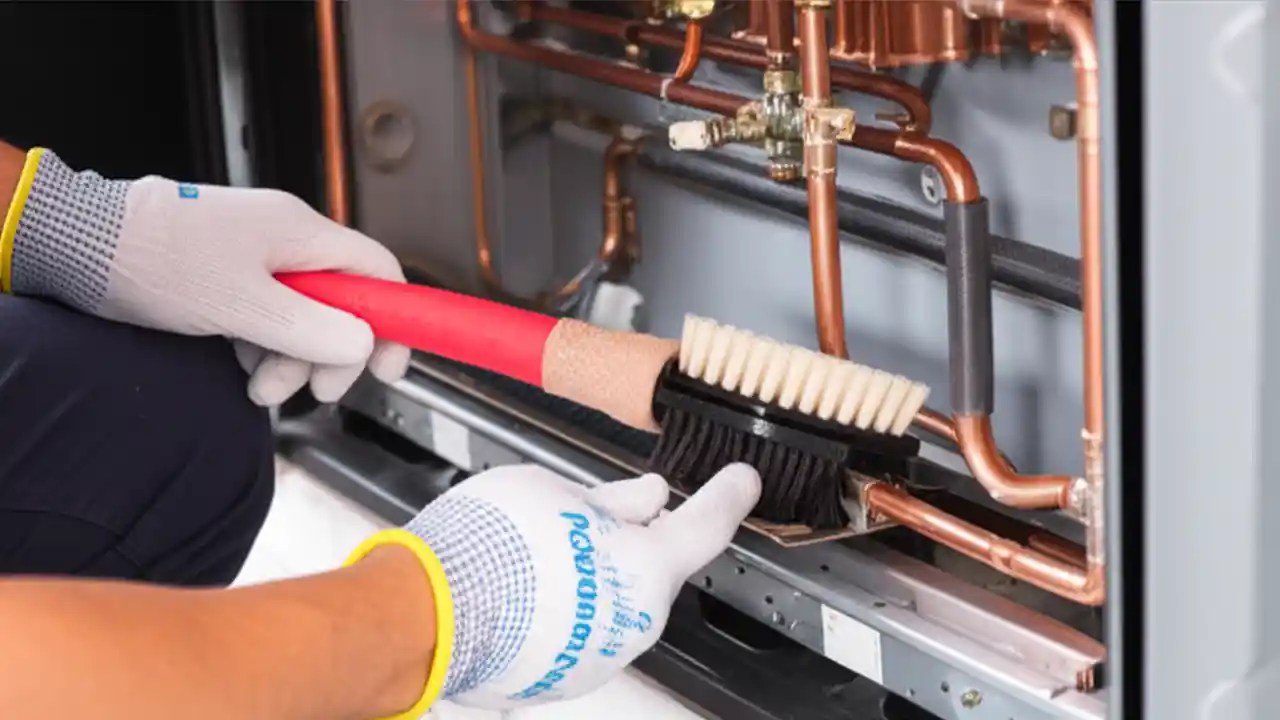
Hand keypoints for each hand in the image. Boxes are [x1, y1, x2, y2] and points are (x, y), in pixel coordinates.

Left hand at [3, 149, 409, 404]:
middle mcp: (286, 241)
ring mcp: (257, 259)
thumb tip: (364, 345)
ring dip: (290, 361)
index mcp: (301, 233)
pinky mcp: (230, 278)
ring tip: (259, 386)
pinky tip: (241, 365)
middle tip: (314, 392)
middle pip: (341, 305)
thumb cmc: (159, 260)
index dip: (393, 320)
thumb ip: (311, 329)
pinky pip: (268, 319)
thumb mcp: (244, 306)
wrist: (82, 243)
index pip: (377, 272)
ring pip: (302, 319)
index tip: (388, 367)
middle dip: (329, 355)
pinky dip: (262, 349)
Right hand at [347, 463, 760, 712]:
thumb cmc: (490, 546)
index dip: (730, 495)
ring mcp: (605, 655)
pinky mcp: (570, 676)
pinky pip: (586, 632)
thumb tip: (649, 497)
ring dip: (596, 575)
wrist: (427, 616)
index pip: (708, 524)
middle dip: (633, 538)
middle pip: (654, 566)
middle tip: (584, 513)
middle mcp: (637, 619)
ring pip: (618, 601)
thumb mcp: (554, 490)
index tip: (742, 480)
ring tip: (536, 552)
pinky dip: (570, 610)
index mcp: (647, 566)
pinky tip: (530, 588)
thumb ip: (615, 500)